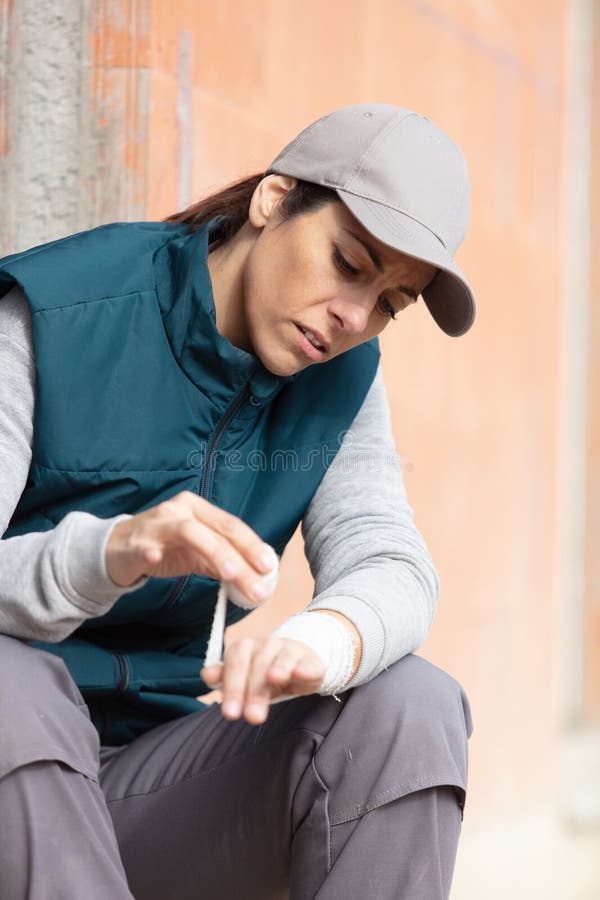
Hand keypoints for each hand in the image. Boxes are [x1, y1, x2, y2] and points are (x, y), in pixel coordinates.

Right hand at [105, 491, 275, 603]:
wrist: (115, 550)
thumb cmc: (162, 548)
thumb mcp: (196, 553)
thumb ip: (222, 561)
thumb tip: (255, 578)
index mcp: (198, 509)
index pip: (232, 525)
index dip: (253, 545)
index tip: (269, 567)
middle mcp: (180, 510)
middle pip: (217, 530)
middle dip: (242, 557)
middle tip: (258, 584)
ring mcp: (157, 524)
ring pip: (191, 533)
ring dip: (214, 553)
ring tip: (230, 575)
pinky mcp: (136, 542)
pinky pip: (145, 546)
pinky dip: (152, 551)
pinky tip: (157, 559)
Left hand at [200, 635, 325, 724]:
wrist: (298, 663)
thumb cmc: (264, 674)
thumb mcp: (243, 678)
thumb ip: (224, 677)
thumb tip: (206, 675)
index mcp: (245, 648)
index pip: (235, 665)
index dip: (232, 688)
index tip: (230, 713)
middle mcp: (267, 645)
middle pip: (257, 665)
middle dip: (253, 691)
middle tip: (252, 717)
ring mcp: (290, 650)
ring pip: (282, 659)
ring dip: (278, 670)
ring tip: (274, 681)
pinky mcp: (310, 660)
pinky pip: (307, 663)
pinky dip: (304, 667)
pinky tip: (300, 673)